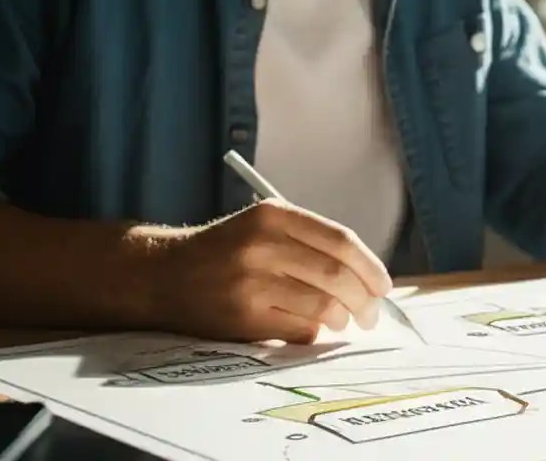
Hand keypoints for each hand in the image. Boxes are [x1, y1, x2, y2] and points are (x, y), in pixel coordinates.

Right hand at [144, 200, 392, 343]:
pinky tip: (312, 327)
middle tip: (372, 314)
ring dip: (343, 318)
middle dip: (365, 298)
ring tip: (345, 321)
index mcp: (272, 215)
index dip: (370, 266)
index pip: (340, 240)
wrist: (162, 274)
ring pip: (323, 305)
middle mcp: (262, 245)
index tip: (384, 285)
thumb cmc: (226, 252)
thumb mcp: (262, 227)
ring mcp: (251, 282)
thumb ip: (310, 243)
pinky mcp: (242, 317)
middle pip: (336, 274)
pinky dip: (315, 331)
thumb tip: (367, 279)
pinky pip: (299, 328)